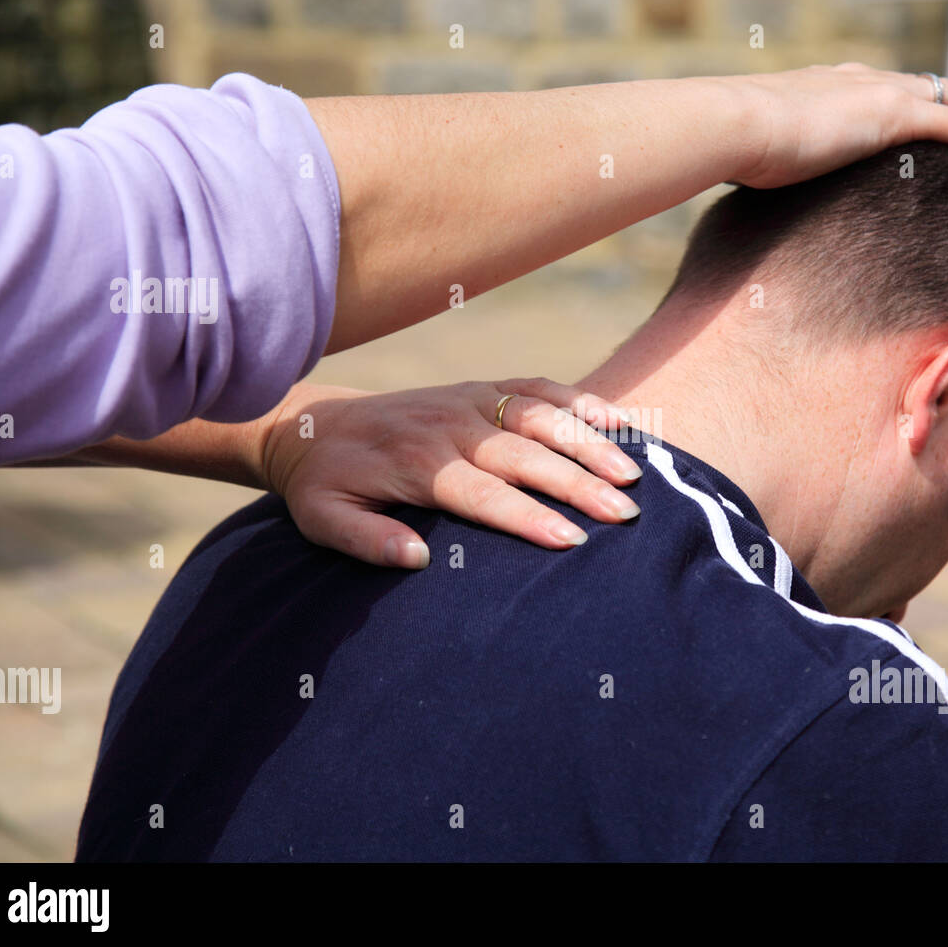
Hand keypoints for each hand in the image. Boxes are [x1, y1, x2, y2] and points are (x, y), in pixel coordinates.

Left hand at [257, 379, 643, 567]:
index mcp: (417, 465)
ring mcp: (469, 401)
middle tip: (625, 512)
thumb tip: (417, 560)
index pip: (483, 494)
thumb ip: (365, 540)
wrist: (315, 423)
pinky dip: (579, 401)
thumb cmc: (325, 482)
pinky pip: (537, 387)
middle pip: (525, 455)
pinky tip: (620, 422)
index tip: (570, 539)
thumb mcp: (322, 519)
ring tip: (633, 472)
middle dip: (579, 483)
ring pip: (540, 416)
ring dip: (589, 442)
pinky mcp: (480, 388)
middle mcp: (451, 427)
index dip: (528, 517)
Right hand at [726, 62, 947, 188]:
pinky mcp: (898, 117)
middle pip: (928, 88)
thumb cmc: (732, 147)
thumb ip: (769, 166)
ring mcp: (883, 95)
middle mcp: (863, 80)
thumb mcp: (755, 156)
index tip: (924, 119)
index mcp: (828, 85)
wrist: (734, 126)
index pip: (883, 90)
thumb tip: (754, 191)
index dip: (910, 103)